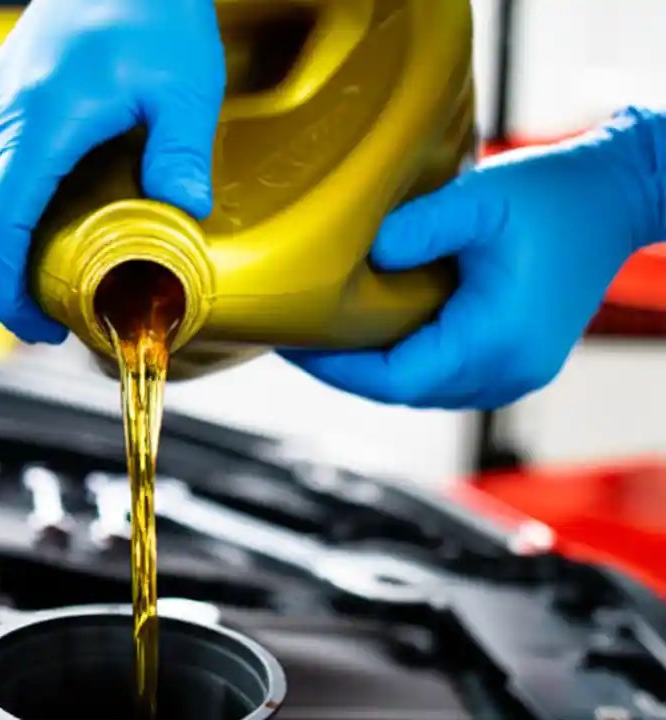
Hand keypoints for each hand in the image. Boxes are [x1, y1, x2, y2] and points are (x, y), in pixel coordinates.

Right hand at [0, 0, 224, 342]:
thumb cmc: (149, 6)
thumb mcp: (184, 83)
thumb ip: (180, 152)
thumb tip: (185, 213)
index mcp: (41, 123)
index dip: (7, 289)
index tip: (37, 327)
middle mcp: (4, 119)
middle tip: (41, 322)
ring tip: (40, 284)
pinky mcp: (1, 100)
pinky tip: (38, 228)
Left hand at [282, 108, 665, 409]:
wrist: (617, 196)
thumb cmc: (555, 195)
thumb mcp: (480, 197)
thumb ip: (421, 227)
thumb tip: (368, 256)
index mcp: (495, 340)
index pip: (395, 380)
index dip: (337, 369)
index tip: (295, 343)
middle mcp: (508, 371)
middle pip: (404, 392)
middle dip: (347, 371)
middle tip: (298, 336)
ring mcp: (516, 373)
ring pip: (425, 390)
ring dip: (377, 370)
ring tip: (328, 336)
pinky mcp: (518, 362)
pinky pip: (448, 378)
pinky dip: (409, 361)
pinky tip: (378, 332)